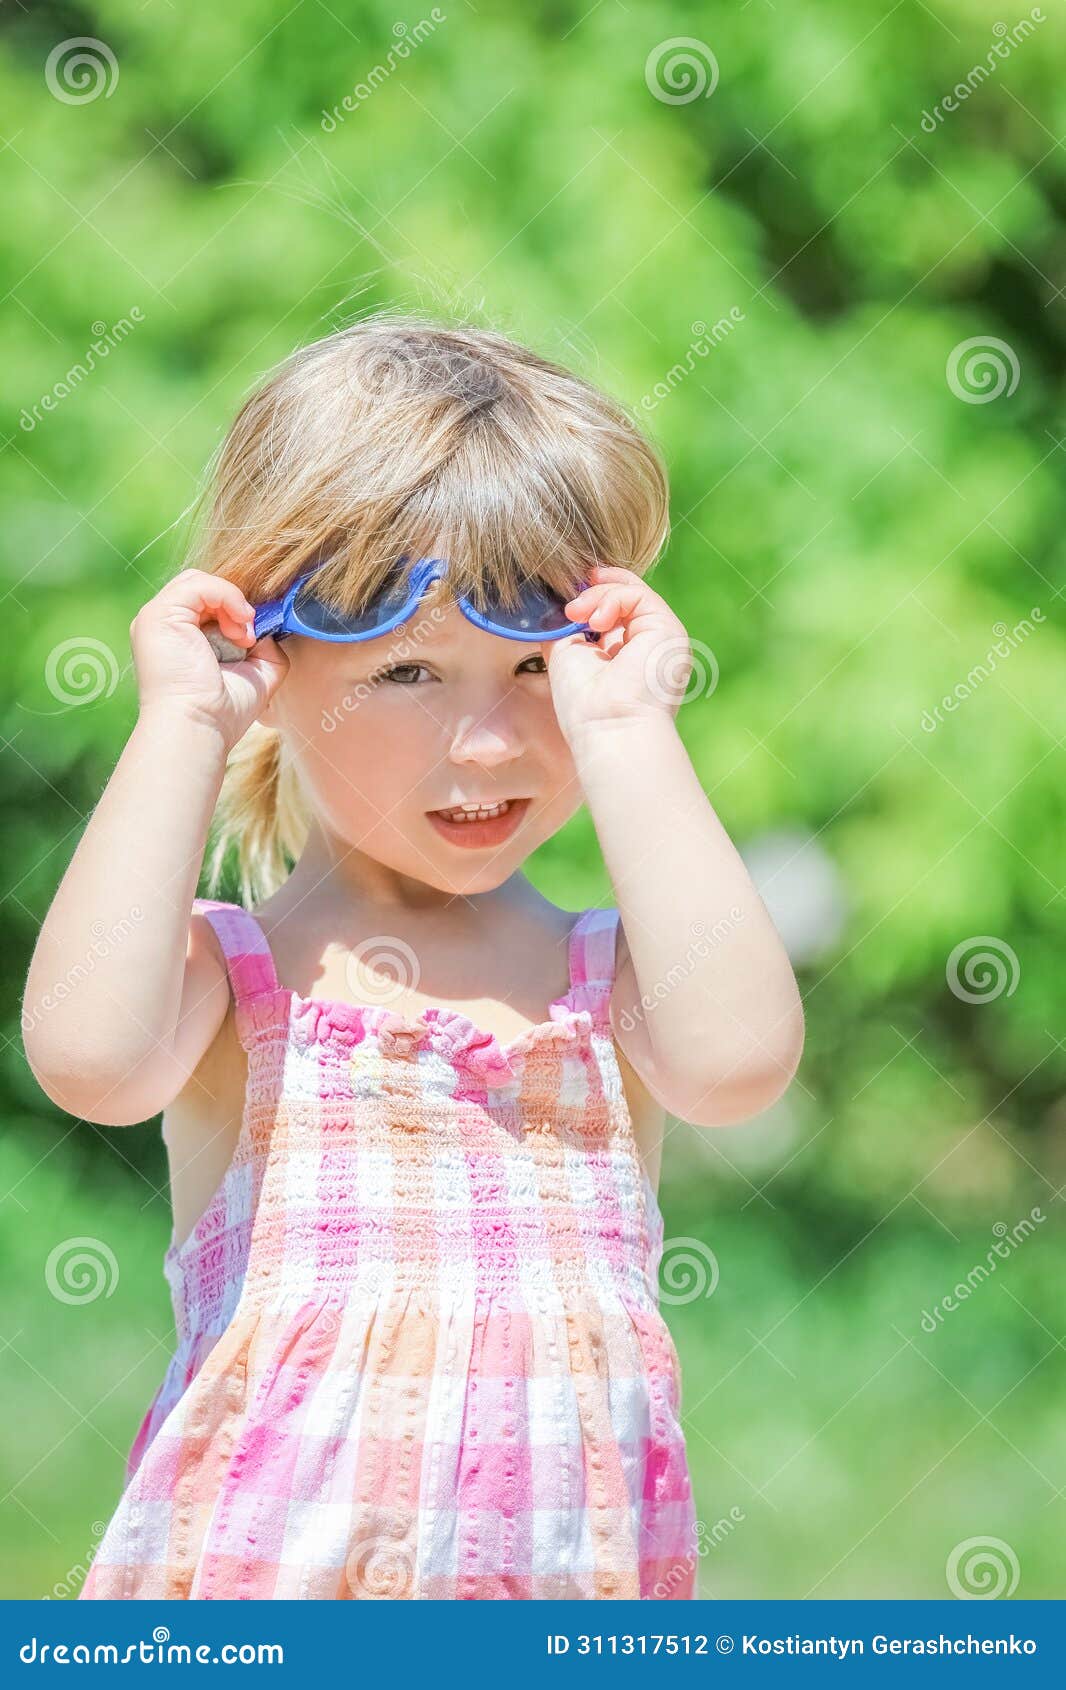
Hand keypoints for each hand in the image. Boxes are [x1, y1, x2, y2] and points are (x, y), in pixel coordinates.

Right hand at [130, 568, 288, 749]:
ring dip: (232, 602)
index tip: (253, 639)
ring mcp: (156, 618)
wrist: (199, 727)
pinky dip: (227, 596)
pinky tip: (239, 626)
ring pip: (199, 581)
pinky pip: (198, 584)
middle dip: (233, 604)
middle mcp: (164, 625)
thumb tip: (269, 625)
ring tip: (243, 636)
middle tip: (248, 638)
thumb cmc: (223, 712)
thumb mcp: (257, 672)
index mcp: (179, 637)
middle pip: (202, 587)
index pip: (207, 602)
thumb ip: (265, 644)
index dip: (235, 610)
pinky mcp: (158, 615)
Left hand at [544, 563, 693, 741]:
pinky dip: (611, 598)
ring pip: (631, 591)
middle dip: (593, 592)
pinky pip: (638, 594)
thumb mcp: (565, 655)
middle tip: (570, 609)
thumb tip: (557, 603)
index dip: (593, 597)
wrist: (608, 728)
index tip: (568, 602)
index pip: (615, 612)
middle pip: (625, 597)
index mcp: (627, 655)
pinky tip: (594, 621)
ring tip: (577, 616)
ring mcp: (660, 637)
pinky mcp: (668, 629)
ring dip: (597, 596)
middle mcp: (647, 646)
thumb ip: (565, 627)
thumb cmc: (584, 706)